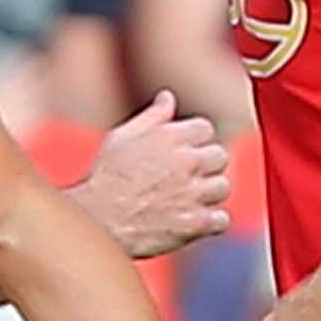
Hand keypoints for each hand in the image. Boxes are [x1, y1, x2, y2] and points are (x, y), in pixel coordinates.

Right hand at [73, 91, 233, 258]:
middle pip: (220, 156)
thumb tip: (168, 97)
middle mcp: (186, 162)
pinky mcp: (195, 223)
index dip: (195, 140)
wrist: (97, 220)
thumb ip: (151, 117)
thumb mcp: (121, 138)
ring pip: (223, 187)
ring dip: (210, 193)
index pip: (205, 129)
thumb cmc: (104, 178)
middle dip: (206, 165)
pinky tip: (193, 219)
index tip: (185, 152)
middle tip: (188, 177)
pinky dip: (211, 221)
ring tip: (189, 199)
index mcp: (169, 137)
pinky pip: (222, 219)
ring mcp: (193, 193)